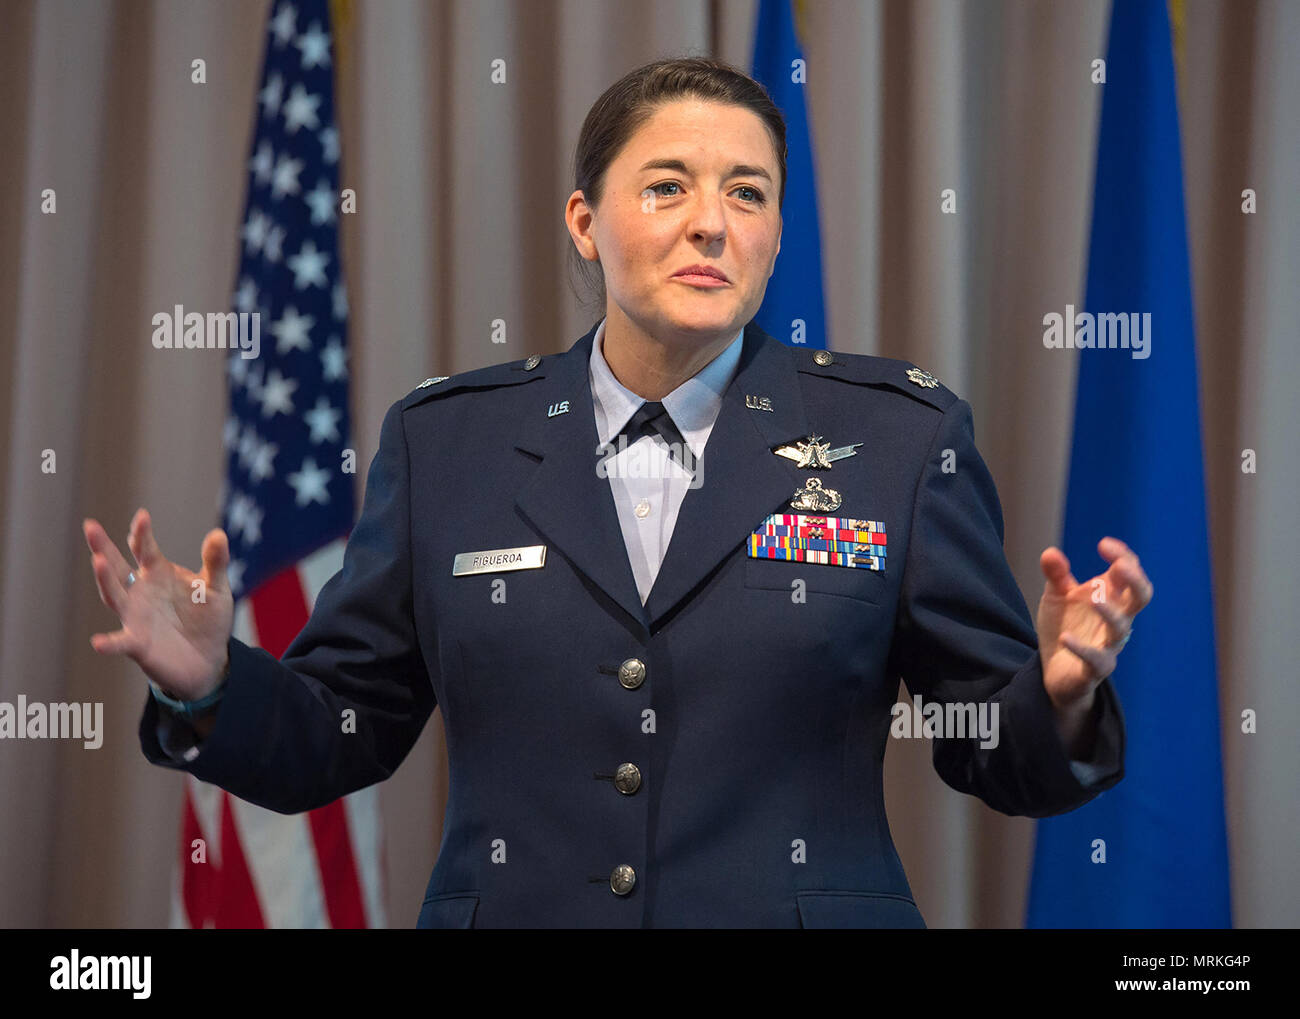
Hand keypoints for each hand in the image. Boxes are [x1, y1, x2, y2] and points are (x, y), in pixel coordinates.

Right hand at [83, 508, 233, 700]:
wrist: (209, 659)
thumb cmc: (208, 618)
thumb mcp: (216, 588)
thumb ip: (216, 563)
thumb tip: (218, 534)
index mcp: (158, 573)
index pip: (145, 549)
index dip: (142, 533)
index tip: (142, 516)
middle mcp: (140, 592)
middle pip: (117, 567)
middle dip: (103, 548)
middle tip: (90, 526)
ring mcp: (135, 617)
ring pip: (115, 597)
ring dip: (105, 580)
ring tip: (98, 561)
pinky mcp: (138, 644)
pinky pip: (121, 643)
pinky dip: (110, 643)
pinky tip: (99, 642)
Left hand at [1037, 536, 1153, 711]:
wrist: (1055, 672)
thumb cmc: (1065, 627)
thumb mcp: (1057, 597)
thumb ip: (1056, 575)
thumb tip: (1050, 552)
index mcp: (1111, 596)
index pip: (1128, 571)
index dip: (1122, 556)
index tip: (1103, 545)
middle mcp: (1116, 618)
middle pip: (1141, 597)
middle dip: (1136, 580)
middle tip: (1122, 566)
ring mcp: (1108, 643)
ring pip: (1122, 628)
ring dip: (1110, 613)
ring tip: (1095, 599)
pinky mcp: (1096, 668)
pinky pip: (1098, 660)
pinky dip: (1082, 648)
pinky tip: (1066, 638)